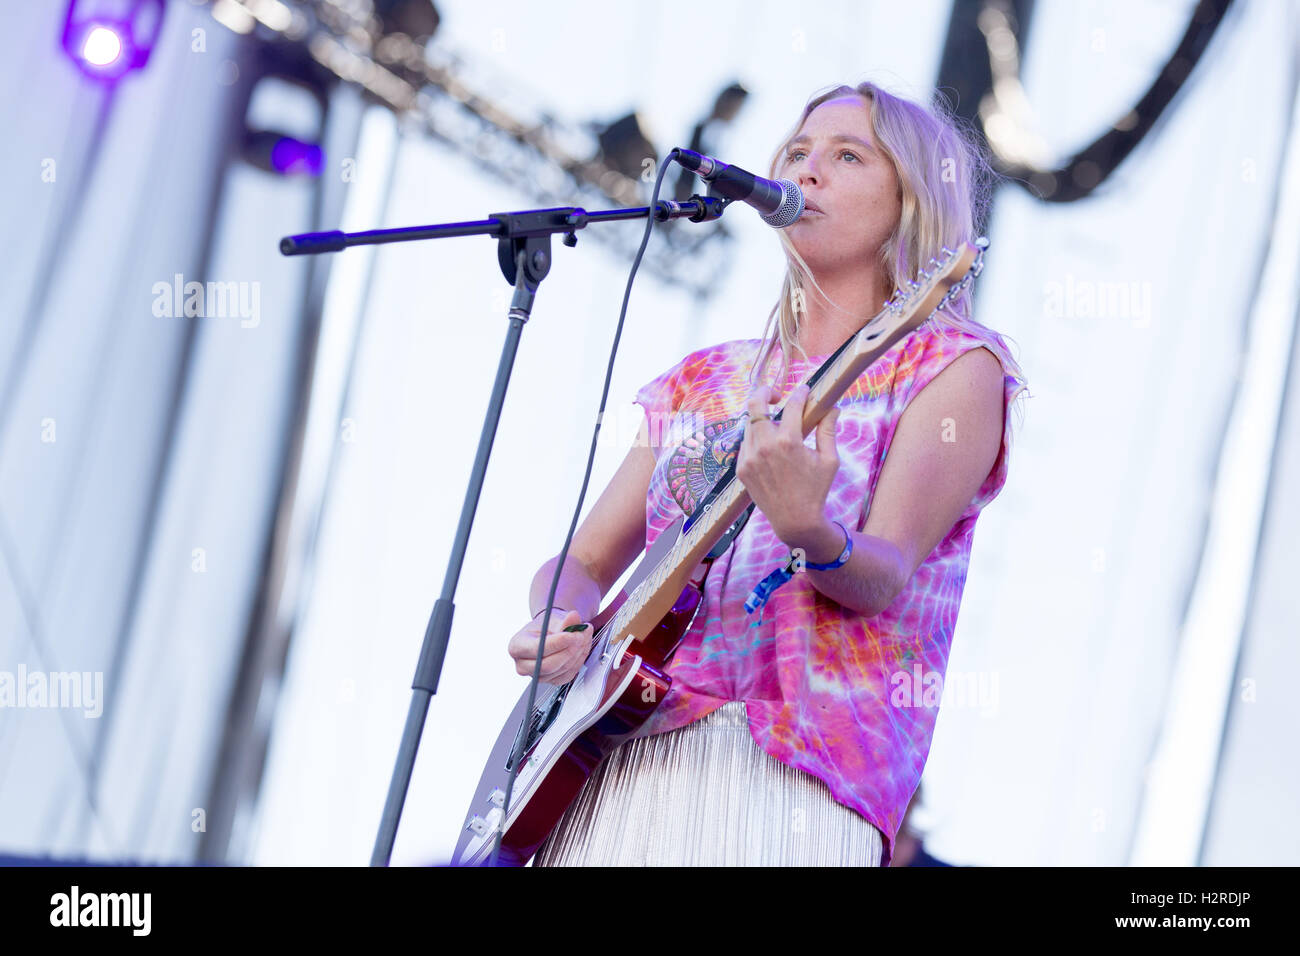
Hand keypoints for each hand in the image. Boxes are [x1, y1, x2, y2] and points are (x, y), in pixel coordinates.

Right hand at [507, 609, 593, 684]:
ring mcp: (537, 676)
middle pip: (548, 665)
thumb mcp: (552, 618)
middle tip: (582, 636)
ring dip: (578, 653)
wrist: (548, 633)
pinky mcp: (551, 681)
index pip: (537, 649)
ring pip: (561, 670)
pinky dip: (579, 660)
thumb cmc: (545, 626)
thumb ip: (564, 620)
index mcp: (516, 646)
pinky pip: (569, 674)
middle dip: (569, 650)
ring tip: (585, 636)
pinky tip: (582, 647)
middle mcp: (523, 665)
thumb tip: (574, 617)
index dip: (557, 643)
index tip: (572, 635)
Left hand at [735, 383, 840, 544]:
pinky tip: (768, 445)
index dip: (800, 393)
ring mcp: (749, 457)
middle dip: (765, 392)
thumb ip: (828, 430)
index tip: (805, 389)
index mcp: (788, 442)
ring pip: (749, 423)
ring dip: (762, 418)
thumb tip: (833, 407)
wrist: (794, 521)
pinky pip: (745, 443)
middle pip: (755, 404)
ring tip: (775, 423)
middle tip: (776, 394)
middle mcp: (764, 446)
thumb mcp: (829, 460)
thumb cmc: (816, 490)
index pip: (791, 405)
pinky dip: (755, 438)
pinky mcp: (741, 468)